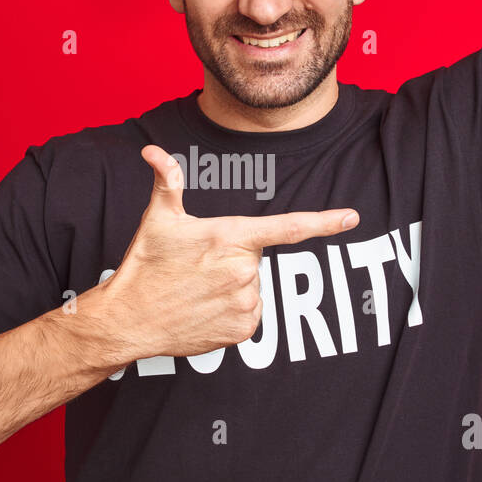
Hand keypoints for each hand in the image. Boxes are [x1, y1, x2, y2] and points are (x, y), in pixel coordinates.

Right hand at [102, 145, 359, 359]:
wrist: (129, 320)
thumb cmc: (145, 265)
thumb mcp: (158, 219)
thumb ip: (168, 181)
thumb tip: (152, 150)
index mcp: (231, 236)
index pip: (288, 227)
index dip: (324, 221)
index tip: (352, 217)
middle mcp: (244, 270)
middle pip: (255, 259)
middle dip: (232, 260)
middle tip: (198, 268)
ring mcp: (245, 302)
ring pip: (252, 288)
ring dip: (231, 288)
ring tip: (196, 291)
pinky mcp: (242, 330)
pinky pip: (249, 315)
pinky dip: (230, 313)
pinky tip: (203, 311)